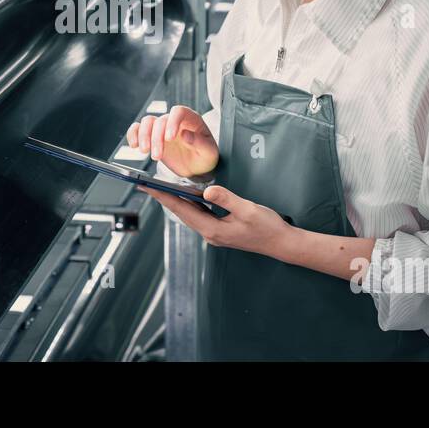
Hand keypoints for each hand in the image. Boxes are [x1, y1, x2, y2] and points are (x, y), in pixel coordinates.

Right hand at [127, 105, 218, 177]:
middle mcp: (175, 121)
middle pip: (160, 120)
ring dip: (143, 136)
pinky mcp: (151, 136)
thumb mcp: (209, 152)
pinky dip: (133, 135)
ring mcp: (162, 128)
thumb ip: (200, 143)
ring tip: (145, 151)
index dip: (172, 122)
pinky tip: (134, 145)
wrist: (196, 167)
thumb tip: (186, 135)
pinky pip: (138, 129)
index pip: (179, 111)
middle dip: (156, 138)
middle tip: (156, 155)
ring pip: (147, 122)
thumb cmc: (205, 157)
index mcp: (191, 120)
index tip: (169, 138)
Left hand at [136, 183, 295, 256]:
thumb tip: (206, 191)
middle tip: (147, 184)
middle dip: (164, 198)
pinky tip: (187, 196)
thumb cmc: (266, 227)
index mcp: (213, 229)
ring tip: (161, 188)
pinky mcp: (220, 230)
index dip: (163, 197)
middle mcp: (210, 233)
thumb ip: (226, 199)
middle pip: (182, 213)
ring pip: (190, 215)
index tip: (148, 187)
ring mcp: (214, 233)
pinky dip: (190, 205)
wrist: (281, 243)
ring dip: (176, 201)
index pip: (182, 210)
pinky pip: (200, 215)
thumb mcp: (247, 209)